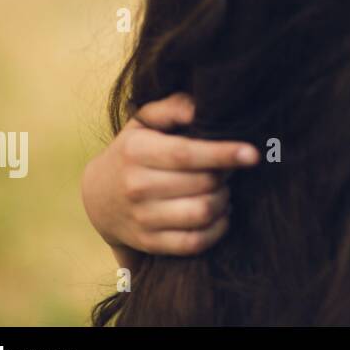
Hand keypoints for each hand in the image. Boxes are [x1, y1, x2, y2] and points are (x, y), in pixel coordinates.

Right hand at [81, 93, 258, 260]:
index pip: (186, 154)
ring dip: (224, 200)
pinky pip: (195, 242)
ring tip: (223, 189)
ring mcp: (141, 218)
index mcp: (136, 151)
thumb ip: (173, 108)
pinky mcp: (149, 242)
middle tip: (229, 169)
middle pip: (202, 184)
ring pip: (202, 213)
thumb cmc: (134, 150)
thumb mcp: (144, 122)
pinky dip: (218, 228)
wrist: (97, 196)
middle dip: (226, 175)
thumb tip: (200, 107)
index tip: (252, 154)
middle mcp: (136, 186)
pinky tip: (220, 213)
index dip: (222, 154)